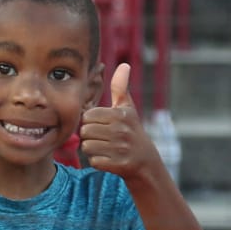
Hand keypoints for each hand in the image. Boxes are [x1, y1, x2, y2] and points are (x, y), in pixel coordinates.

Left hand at [78, 63, 158, 178]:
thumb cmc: (132, 130)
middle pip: (85, 131)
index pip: (88, 115)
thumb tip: (124, 64)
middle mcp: (121, 131)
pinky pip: (93, 160)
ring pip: (87, 146)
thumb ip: (120, 87)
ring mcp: (120, 148)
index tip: (102, 124)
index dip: (91, 121)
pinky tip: (109, 158)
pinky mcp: (117, 164)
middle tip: (103, 137)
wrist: (145, 161)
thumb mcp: (128, 108)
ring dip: (92, 148)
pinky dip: (97, 161)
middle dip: (90, 135)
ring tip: (106, 147)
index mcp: (121, 115)